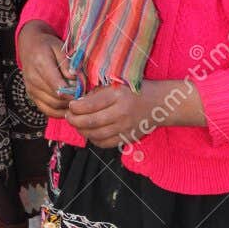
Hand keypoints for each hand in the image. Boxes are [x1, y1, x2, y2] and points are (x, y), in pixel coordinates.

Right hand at [17, 21, 75, 116]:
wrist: (30, 46)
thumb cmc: (47, 45)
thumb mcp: (60, 47)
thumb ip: (68, 63)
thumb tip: (75, 79)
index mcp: (41, 63)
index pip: (58, 86)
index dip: (72, 92)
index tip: (83, 91)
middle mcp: (33, 79)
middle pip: (56, 99)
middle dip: (71, 100)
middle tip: (83, 96)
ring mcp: (31, 89)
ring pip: (52, 106)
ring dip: (66, 107)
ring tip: (77, 100)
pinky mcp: (31, 96)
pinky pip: (46, 110)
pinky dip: (58, 112)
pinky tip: (68, 107)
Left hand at [64, 78, 205, 146]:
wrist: (160, 103)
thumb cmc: (136, 90)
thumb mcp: (117, 83)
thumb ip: (98, 92)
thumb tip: (77, 101)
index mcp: (118, 96)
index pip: (90, 104)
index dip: (75, 107)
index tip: (70, 105)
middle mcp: (122, 113)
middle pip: (91, 122)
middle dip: (75, 120)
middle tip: (68, 117)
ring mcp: (125, 127)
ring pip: (96, 135)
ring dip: (82, 131)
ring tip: (77, 125)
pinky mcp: (128, 137)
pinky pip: (106, 143)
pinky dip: (94, 140)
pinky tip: (90, 133)